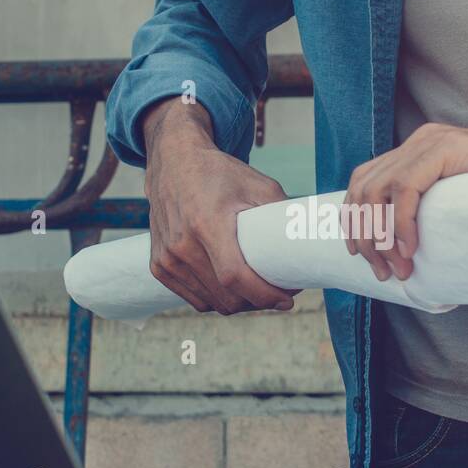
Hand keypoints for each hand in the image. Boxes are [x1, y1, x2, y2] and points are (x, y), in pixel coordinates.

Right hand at [142, 98, 298, 313]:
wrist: (173, 162)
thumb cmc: (220, 173)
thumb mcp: (259, 185)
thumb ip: (282, 215)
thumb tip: (308, 244)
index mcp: (207, 223)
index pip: (235, 277)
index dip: (264, 296)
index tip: (287, 299)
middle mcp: (182, 244)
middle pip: (226, 297)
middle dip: (257, 303)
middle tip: (278, 294)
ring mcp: (167, 257)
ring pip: (211, 303)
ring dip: (238, 304)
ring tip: (257, 292)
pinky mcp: (159, 265)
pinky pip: (193, 298)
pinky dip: (215, 300)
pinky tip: (232, 291)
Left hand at [343, 121, 467, 280]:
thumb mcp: (464, 204)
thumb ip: (438, 212)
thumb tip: (413, 253)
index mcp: (418, 152)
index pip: (365, 182)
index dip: (355, 221)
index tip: (365, 258)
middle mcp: (418, 142)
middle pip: (363, 188)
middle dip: (363, 236)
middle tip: (382, 272)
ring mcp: (431, 142)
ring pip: (377, 190)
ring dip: (380, 235)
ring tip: (398, 267)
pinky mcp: (446, 148)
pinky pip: (405, 188)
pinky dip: (401, 223)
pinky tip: (412, 249)